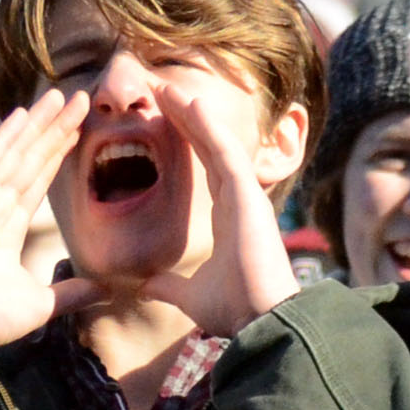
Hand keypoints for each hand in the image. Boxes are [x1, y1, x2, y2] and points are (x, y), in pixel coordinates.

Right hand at [0, 92, 97, 346]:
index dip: (58, 153)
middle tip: (78, 98)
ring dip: (36, 125)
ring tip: (59, 96)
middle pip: (29, 159)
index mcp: (6, 229)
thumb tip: (109, 291)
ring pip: (13, 155)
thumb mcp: (42, 303)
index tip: (79, 128)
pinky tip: (22, 116)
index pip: (37, 181)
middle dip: (54, 129)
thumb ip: (72, 292)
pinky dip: (4, 139)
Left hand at [140, 82, 302, 337]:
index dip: (187, 139)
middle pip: (209, 147)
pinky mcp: (249, 196)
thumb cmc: (237, 310)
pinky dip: (209, 128)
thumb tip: (146, 287)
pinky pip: (227, 153)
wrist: (263, 322)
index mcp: (229, 218)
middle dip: (186, 118)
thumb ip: (170, 286)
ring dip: (193, 114)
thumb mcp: (192, 296)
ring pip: (217, 143)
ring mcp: (246, 196)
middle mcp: (239, 201)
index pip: (206, 167)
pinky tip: (192, 104)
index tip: (163, 117)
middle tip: (162, 90)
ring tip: (168, 87)